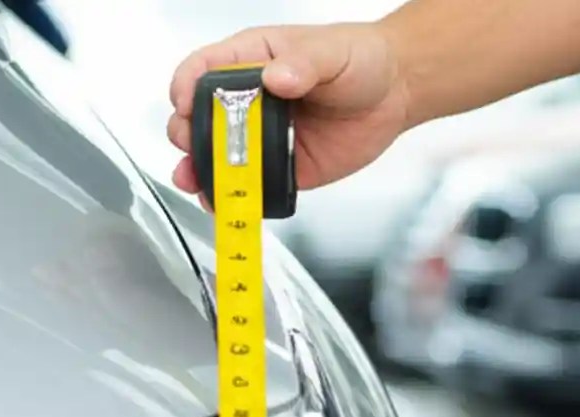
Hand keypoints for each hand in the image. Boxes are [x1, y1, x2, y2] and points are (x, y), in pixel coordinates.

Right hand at [167, 22, 411, 200]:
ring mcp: (260, 138)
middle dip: (187, 133)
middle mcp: (248, 101)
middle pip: (197, 118)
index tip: (185, 103)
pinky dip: (233, 198)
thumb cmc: (359, 58)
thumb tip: (276, 76)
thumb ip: (303, 62)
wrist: (393, 95)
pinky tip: (226, 202)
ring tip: (194, 179)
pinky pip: (249, 187)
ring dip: (199, 170)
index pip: (202, 69)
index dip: (187, 86)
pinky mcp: (280, 169)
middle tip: (192, 144)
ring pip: (215, 157)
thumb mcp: (331, 51)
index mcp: (251, 60)